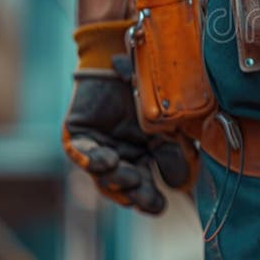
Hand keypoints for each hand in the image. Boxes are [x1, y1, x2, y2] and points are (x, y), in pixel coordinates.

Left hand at [62, 20, 194, 213]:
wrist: (128, 54)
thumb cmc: (155, 87)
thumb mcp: (171, 123)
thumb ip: (175, 150)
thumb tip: (180, 183)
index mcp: (144, 157)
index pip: (146, 188)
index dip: (150, 200)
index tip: (159, 205)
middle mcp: (121, 156)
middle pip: (124, 187)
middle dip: (134, 195)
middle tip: (144, 196)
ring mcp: (99, 147)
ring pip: (102, 176)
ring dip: (115, 180)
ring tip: (129, 176)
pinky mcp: (79, 134)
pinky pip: (81, 155)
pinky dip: (92, 161)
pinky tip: (108, 161)